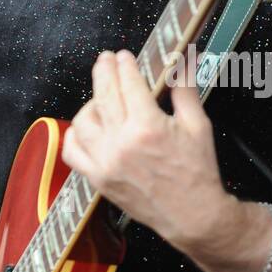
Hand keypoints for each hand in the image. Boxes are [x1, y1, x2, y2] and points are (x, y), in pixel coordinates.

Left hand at [62, 49, 233, 251]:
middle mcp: (121, 143)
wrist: (193, 215)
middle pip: (103, 95)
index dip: (125, 65)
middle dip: (104, 71)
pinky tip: (84, 127)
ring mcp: (106, 162)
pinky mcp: (98, 179)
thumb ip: (184, 90)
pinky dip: (74, 136)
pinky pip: (73, 152)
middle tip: (106, 60)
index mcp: (147, 127)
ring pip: (83, 121)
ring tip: (100, 96)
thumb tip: (181, 62)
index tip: (124, 56)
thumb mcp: (198, 126)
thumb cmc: (198, 173)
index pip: (128, 83)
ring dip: (90, 102)